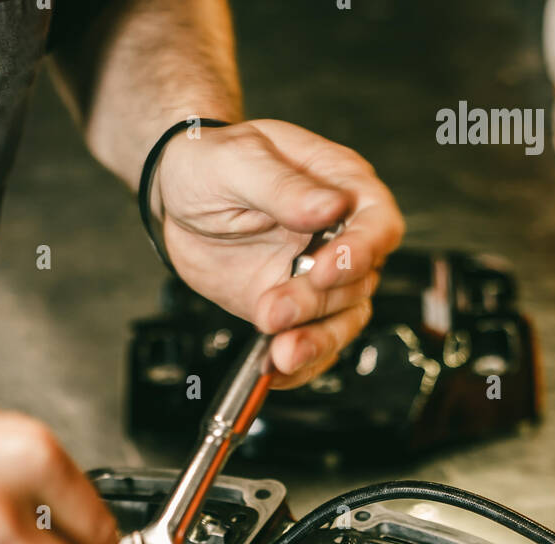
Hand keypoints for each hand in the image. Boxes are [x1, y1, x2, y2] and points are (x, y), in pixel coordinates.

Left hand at [154, 119, 403, 387]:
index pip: (378, 223)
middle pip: (357, 282)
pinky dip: (298, 366)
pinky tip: (273, 371)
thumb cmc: (211, 161)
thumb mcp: (238, 160)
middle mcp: (339, 236)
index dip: (360, 252)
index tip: (324, 270)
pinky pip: (312, 345)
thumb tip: (330, 206)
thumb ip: (283, 185)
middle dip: (316, 303)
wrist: (176, 200)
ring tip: (279, 355)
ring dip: (314, 342)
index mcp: (340, 186)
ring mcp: (318, 277)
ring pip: (342, 321)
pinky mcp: (295, 309)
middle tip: (272, 311)